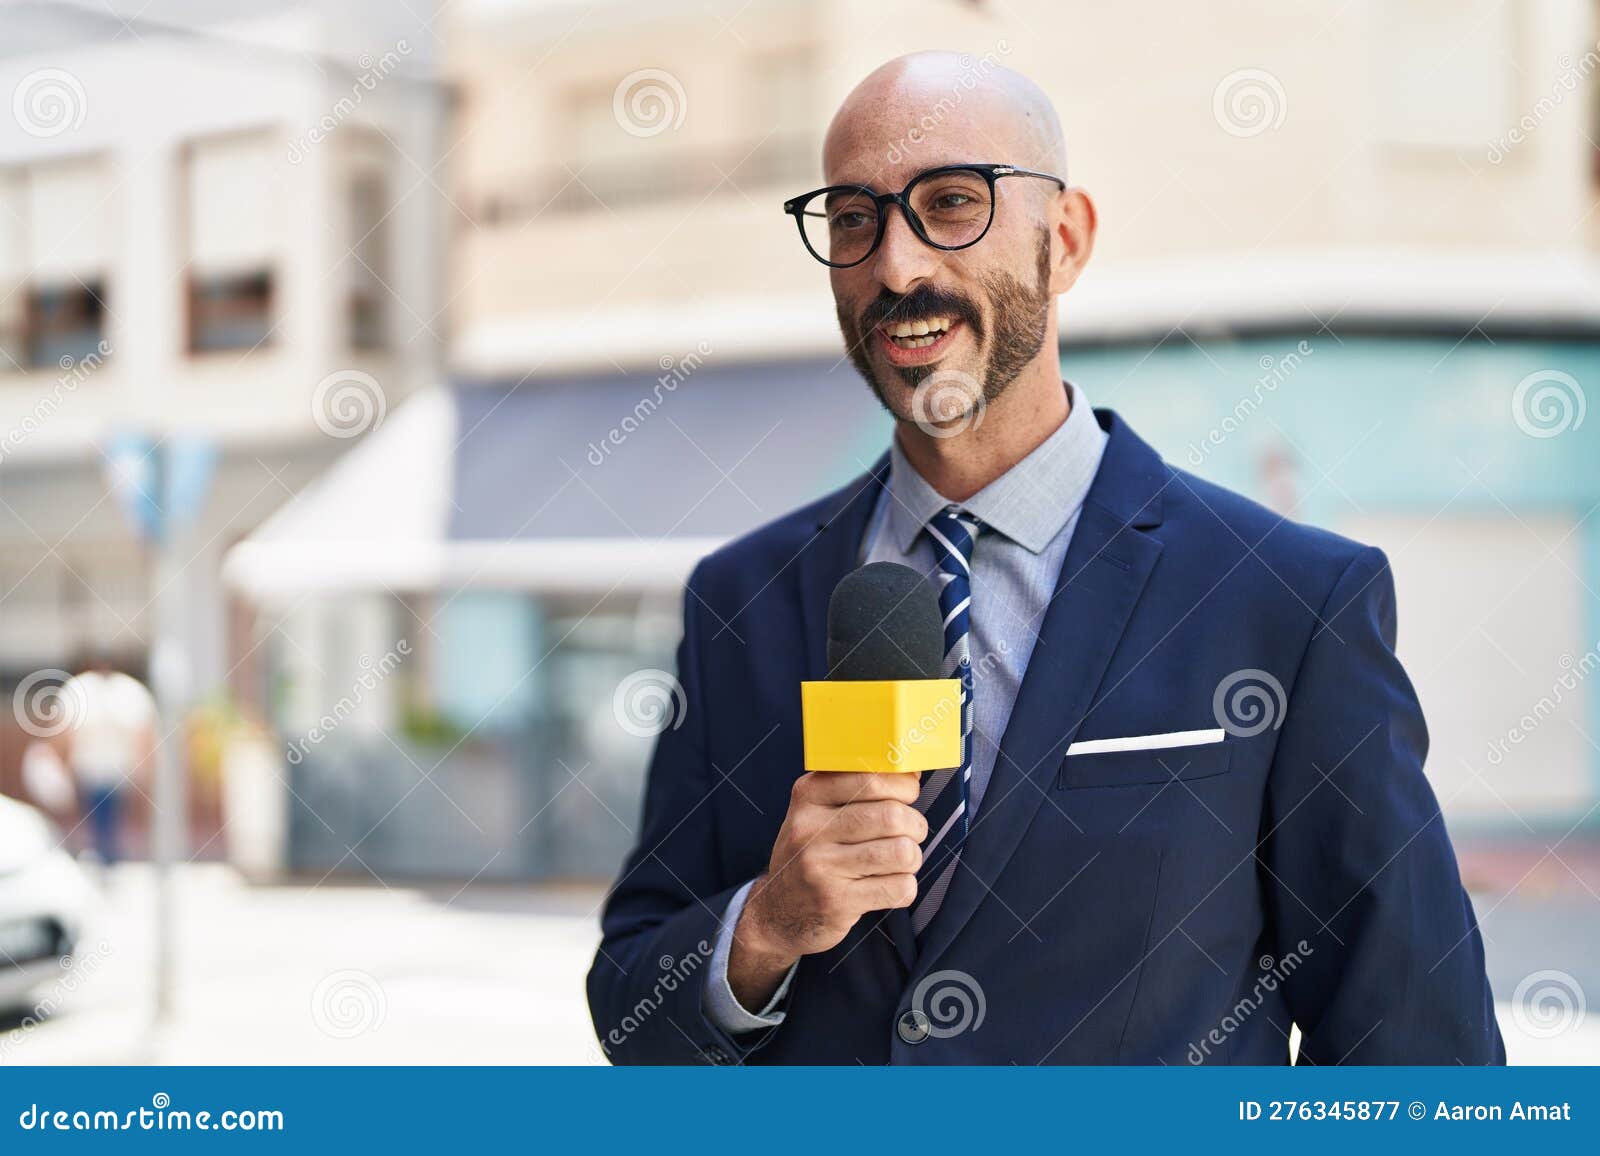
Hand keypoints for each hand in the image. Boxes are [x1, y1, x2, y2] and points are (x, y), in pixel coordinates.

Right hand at [727, 772, 925, 1009]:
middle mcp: (810, 829)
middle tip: (911, 831)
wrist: (779, 911)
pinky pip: (899, 888)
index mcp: (807, 796)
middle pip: (892, 816)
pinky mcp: (837, 902)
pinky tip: (888, 885)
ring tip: (899, 860)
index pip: (870, 779)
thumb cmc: (811, 853)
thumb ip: (855, 787)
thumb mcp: (816, 811)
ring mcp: (822, 868)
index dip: (903, 786)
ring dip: (912, 857)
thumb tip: (910, 774)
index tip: (909, 794)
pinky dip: (905, 887)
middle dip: (915, 824)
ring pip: (901, 852)